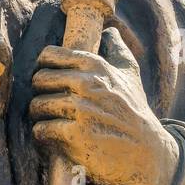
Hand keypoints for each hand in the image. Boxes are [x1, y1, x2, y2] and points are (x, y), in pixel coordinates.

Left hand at [30, 27, 180, 184]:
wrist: (147, 153)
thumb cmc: (135, 112)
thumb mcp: (131, 75)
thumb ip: (117, 50)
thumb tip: (110, 31)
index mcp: (94, 65)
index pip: (49, 55)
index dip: (43, 67)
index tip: (47, 80)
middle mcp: (86, 83)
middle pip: (39, 80)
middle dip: (40, 93)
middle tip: (48, 103)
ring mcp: (80, 109)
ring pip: (37, 105)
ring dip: (40, 116)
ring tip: (50, 120)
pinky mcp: (75, 135)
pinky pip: (41, 130)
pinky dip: (42, 135)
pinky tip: (53, 137)